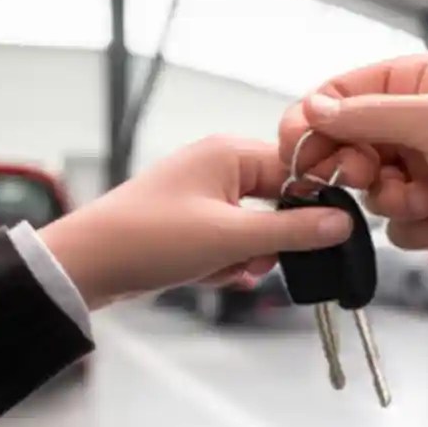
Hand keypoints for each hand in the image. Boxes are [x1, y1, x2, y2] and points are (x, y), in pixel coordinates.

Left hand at [39, 137, 352, 308]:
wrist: (85, 266)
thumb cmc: (150, 239)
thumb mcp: (230, 238)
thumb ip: (292, 231)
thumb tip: (342, 223)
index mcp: (230, 152)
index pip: (298, 169)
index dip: (313, 204)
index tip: (327, 236)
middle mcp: (219, 166)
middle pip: (279, 201)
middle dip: (271, 239)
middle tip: (254, 258)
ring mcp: (205, 196)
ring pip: (256, 228)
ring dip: (247, 255)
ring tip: (221, 267)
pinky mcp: (193, 223)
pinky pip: (232, 241)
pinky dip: (226, 262)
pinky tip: (207, 274)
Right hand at [278, 53, 427, 289]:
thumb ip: (369, 114)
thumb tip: (315, 106)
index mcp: (424, 84)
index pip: (345, 93)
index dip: (315, 120)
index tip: (295, 149)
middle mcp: (425, 125)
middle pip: (351, 145)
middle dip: (352, 167)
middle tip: (364, 177)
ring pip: (373, 191)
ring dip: (391, 201)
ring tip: (425, 201)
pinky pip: (401, 227)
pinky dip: (418, 229)